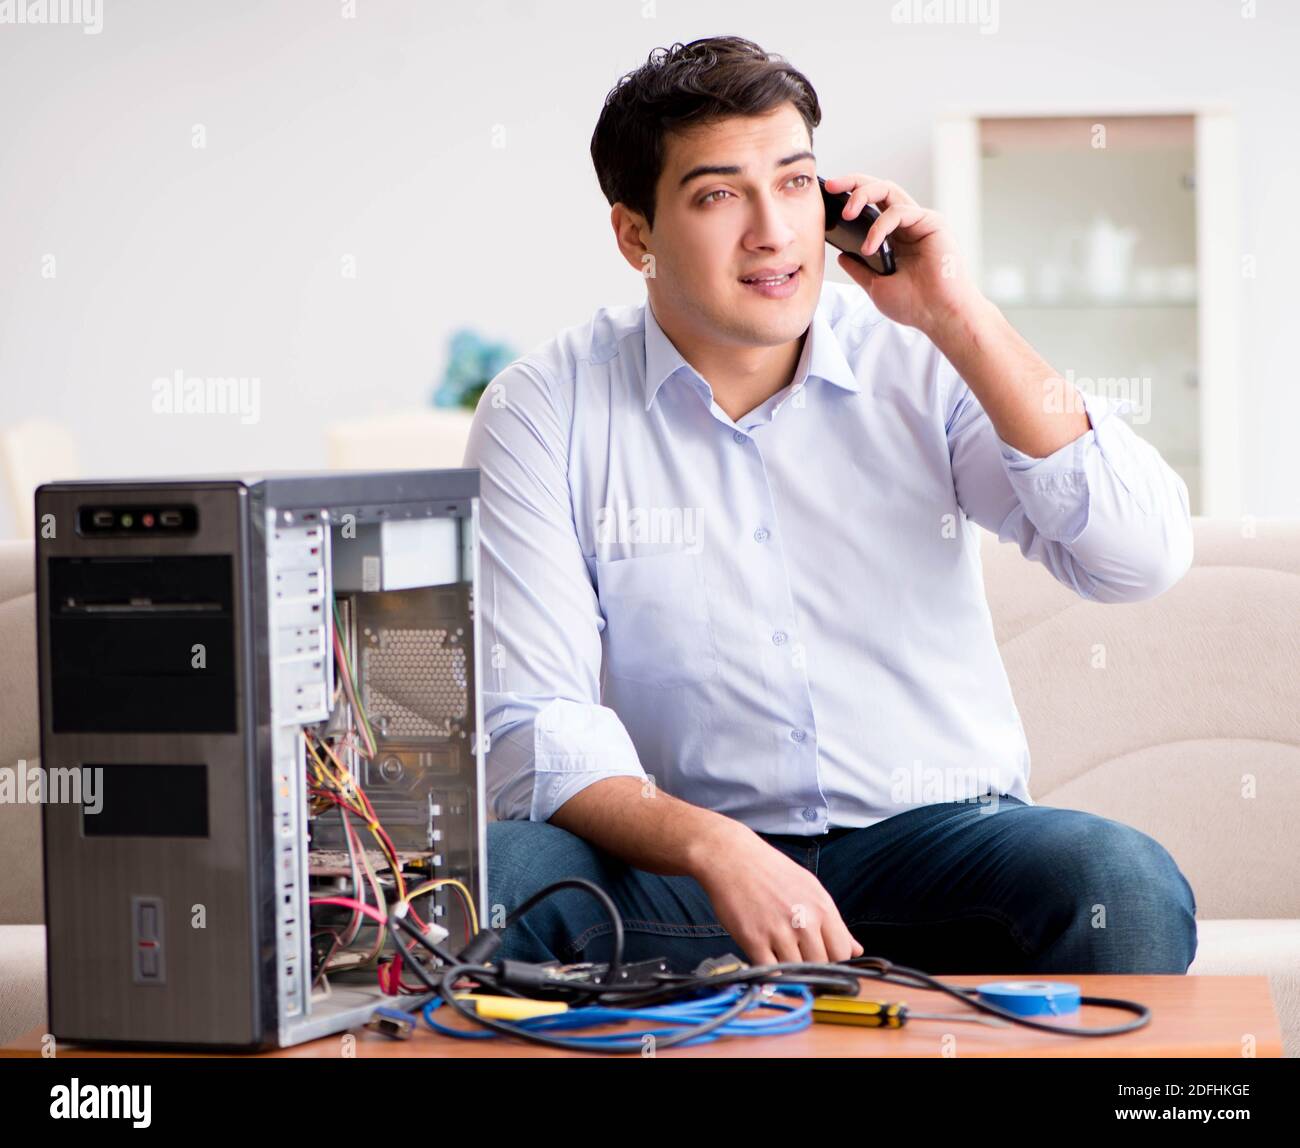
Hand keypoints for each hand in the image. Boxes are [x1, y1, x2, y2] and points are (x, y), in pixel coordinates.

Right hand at [693, 821, 864, 965]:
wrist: (732, 857)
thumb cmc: (771, 871)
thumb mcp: (810, 888)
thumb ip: (834, 922)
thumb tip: (856, 949)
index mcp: (822, 907)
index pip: (843, 952)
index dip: (836, 962)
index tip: (824, 961)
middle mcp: (804, 921)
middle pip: (821, 966)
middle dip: (813, 968)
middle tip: (798, 960)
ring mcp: (779, 931)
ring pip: (797, 973)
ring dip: (790, 971)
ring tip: (780, 956)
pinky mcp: (754, 940)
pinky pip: (770, 972)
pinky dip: (770, 973)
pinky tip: (766, 961)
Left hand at [822, 173, 982, 335]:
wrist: (938, 315)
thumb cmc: (913, 304)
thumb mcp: (875, 286)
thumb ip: (859, 269)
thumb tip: (840, 255)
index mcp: (893, 237)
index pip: (870, 206)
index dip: (849, 196)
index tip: (827, 195)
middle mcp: (906, 224)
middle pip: (878, 189)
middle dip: (852, 182)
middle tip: (831, 186)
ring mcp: (918, 221)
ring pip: (888, 190)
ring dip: (862, 196)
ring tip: (846, 215)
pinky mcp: (931, 222)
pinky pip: (899, 211)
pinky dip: (879, 226)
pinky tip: (870, 247)